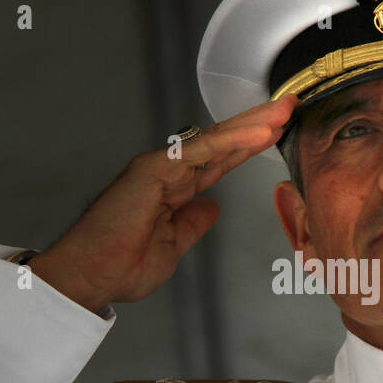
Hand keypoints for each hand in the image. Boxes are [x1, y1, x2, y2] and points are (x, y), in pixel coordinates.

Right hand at [29, 94, 297, 310]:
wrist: (92, 276)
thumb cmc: (121, 265)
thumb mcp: (174, 245)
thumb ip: (194, 222)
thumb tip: (212, 209)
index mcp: (175, 189)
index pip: (221, 160)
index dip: (249, 146)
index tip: (277, 132)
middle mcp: (169, 171)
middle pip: (223, 142)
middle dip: (258, 125)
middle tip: (289, 107)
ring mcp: (161, 166)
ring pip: (215, 139)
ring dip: (251, 124)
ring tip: (283, 111)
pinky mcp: (153, 168)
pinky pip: (200, 150)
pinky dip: (231, 140)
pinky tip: (259, 132)